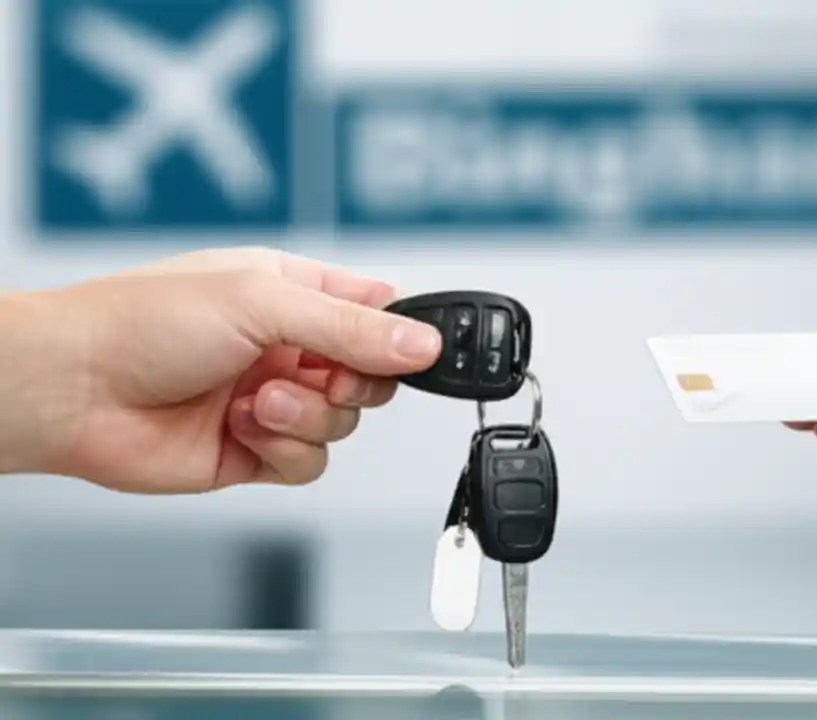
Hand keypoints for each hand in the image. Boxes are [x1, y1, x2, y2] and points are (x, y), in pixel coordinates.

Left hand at [0, 247, 440, 492]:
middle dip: (352, 381)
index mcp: (291, 292)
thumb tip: (423, 345)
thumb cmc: (141, 323)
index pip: (376, 311)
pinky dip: (284, 450)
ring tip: (258, 401)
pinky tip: (243, 427)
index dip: (398, 333)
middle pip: (370, 375)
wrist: (73, 390)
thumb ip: (353, 328)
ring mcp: (272, 400)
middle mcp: (286, 346)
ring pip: (342, 422)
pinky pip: (309, 462)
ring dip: (306, 416)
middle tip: (318, 374)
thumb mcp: (264, 303)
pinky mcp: (254, 450)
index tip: (404, 350)